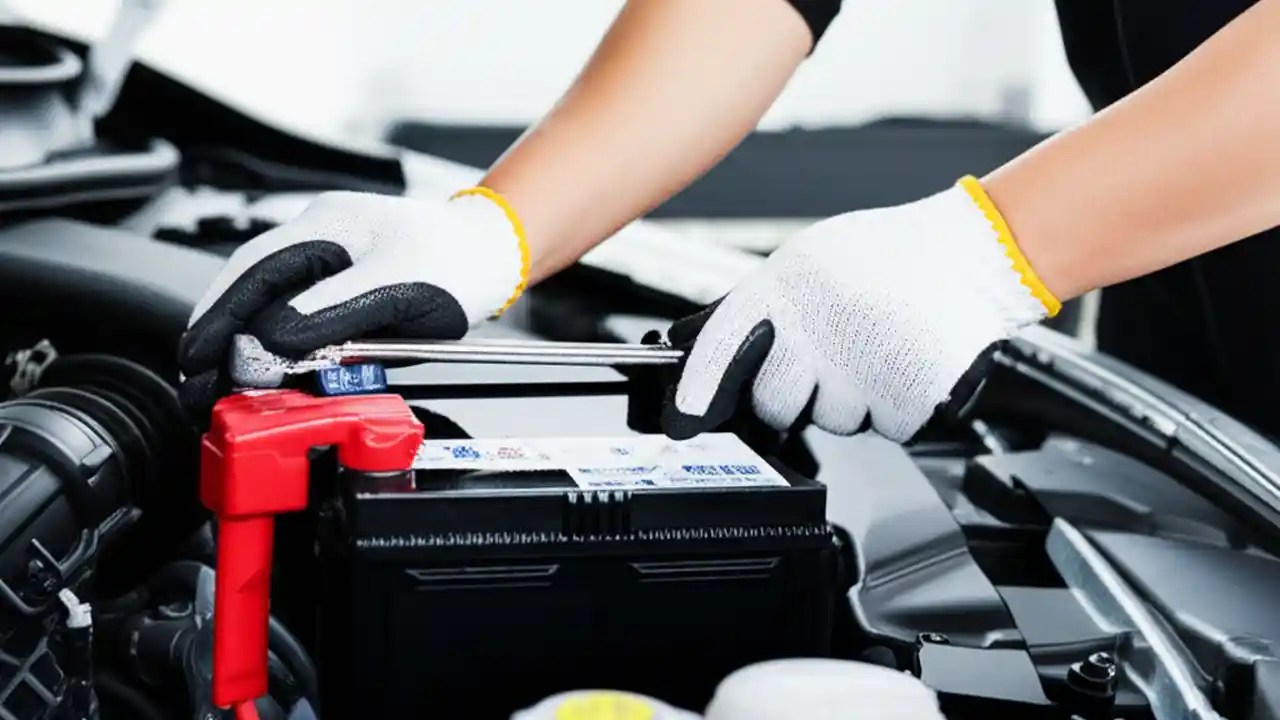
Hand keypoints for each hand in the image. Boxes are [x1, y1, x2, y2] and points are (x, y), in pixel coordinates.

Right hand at [177, 188, 526, 418]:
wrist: (491, 249)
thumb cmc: (458, 261)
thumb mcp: (399, 290)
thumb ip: (334, 312)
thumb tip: (272, 339)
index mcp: (329, 227)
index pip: (254, 274)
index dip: (220, 317)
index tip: (198, 356)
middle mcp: (320, 233)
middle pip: (247, 281)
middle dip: (215, 328)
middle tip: (194, 376)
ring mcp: (328, 250)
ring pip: (264, 290)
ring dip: (237, 331)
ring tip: (214, 373)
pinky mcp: (340, 274)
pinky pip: (290, 298)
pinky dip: (269, 329)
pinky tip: (260, 356)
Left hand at [660, 177, 1060, 441]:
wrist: (975, 254)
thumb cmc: (889, 256)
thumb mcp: (809, 261)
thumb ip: (759, 303)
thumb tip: (698, 341)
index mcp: (789, 288)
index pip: (722, 346)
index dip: (698, 388)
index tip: (683, 417)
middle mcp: (821, 330)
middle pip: (777, 404)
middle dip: (796, 394)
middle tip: (828, 360)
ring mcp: (865, 368)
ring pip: (834, 422)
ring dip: (850, 401)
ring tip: (874, 352)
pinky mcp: (908, 396)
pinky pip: (884, 427)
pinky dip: (894, 408)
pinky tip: (902, 366)